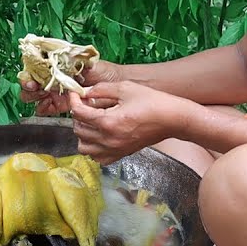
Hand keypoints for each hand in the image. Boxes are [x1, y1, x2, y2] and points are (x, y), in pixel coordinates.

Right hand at [18, 59, 122, 116]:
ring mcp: (55, 92)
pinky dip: (42, 108)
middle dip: (29, 85)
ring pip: (34, 96)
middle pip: (30, 82)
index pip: (34, 66)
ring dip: (34, 96)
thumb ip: (72, 59)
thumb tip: (59, 57)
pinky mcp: (60, 105)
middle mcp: (52, 77)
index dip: (29, 70)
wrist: (115, 85)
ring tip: (43, 95)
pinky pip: (45, 109)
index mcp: (55, 65)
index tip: (32, 75)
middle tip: (35, 86)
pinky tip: (47, 105)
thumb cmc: (102, 70)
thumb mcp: (87, 61)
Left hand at [67, 81, 184, 164]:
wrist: (172, 119)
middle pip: (78, 130)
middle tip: (86, 104)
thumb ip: (101, 89)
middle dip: (78, 115)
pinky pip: (98, 157)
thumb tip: (85, 92)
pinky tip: (100, 136)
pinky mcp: (121, 154)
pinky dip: (94, 148)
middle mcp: (109, 140)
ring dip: (83, 134)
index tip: (75, 94)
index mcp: (108, 122)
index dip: (73, 101)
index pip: (78, 113)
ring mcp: (115, 150)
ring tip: (92, 121)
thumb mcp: (125, 88)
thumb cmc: (152, 102)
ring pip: (84, 148)